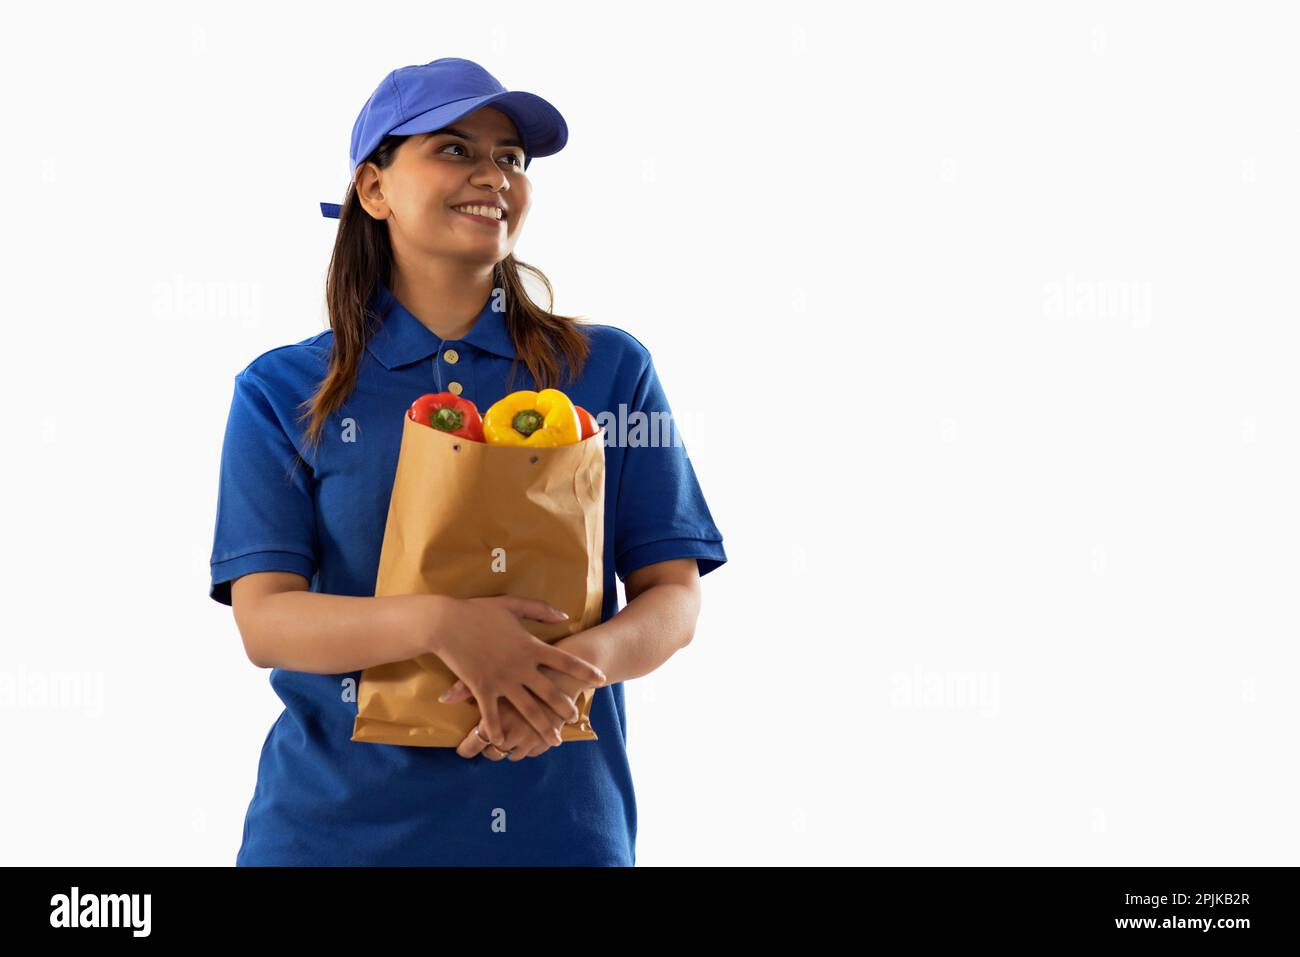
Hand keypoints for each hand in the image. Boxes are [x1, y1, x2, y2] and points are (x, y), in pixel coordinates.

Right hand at [426, 594, 606, 748]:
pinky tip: (504, 742)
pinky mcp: (482, 689)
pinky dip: (497, 730)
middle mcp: (520, 667)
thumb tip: (564, 615)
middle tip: (576, 717)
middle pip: (550, 692)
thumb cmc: (478, 611)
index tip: (600, 679)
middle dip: (565, 707)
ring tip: (555, 739)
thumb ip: (540, 610)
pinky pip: (492, 715)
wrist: (446, 623)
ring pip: (527, 709)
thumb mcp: (512, 605)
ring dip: (542, 726)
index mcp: (530, 646)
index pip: (565, 661)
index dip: (585, 670)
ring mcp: (501, 680)